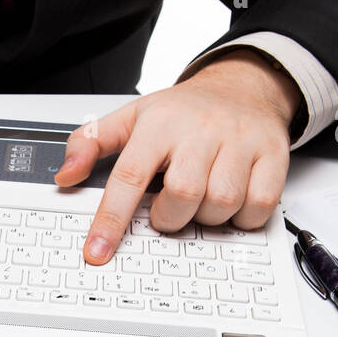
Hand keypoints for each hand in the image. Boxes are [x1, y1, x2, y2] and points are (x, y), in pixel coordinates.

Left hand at [53, 50, 300, 264]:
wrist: (239, 86)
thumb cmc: (182, 112)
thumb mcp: (130, 118)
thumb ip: (89, 144)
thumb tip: (65, 176)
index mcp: (159, 123)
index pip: (129, 175)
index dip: (111, 219)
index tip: (97, 250)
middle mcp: (201, 130)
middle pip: (182, 193)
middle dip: (169, 217)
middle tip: (167, 209)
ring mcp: (240, 141)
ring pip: (222, 202)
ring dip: (206, 217)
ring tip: (198, 201)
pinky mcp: (272, 155)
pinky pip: (259, 203)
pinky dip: (242, 217)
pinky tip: (230, 203)